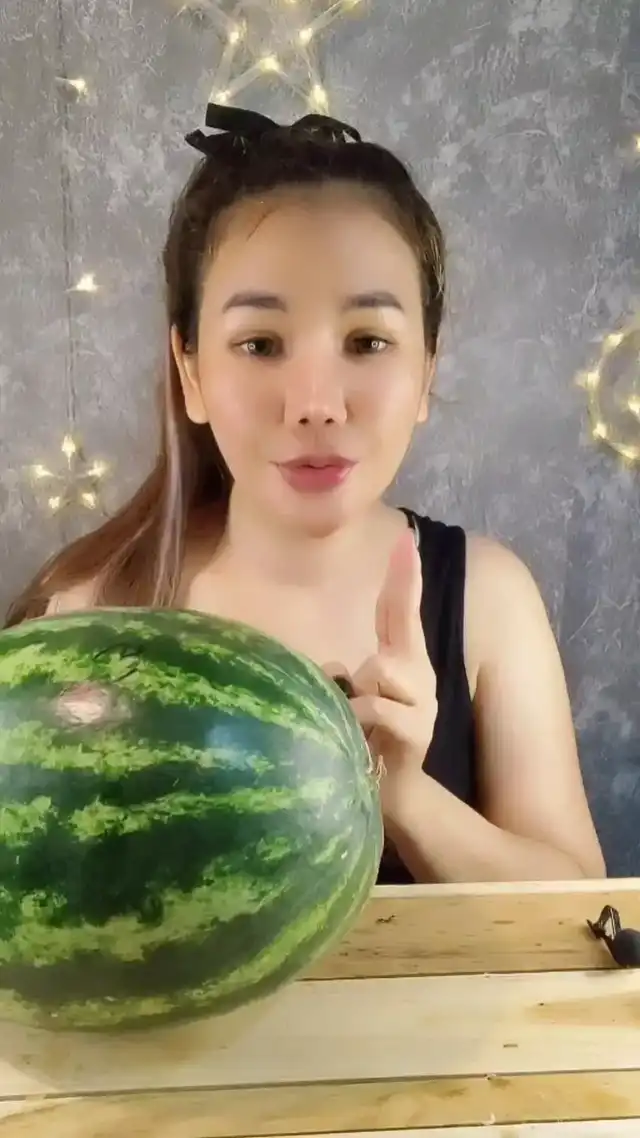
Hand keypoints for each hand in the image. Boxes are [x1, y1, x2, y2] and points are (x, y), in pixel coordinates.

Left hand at [327, 528, 437, 815]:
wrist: (393, 795)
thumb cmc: (366, 741)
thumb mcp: (354, 700)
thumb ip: (340, 675)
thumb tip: (329, 670)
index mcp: (403, 663)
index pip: (401, 611)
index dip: (404, 576)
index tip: (405, 538)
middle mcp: (419, 677)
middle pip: (398, 635)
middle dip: (379, 647)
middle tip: (364, 691)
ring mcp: (422, 706)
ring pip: (380, 671)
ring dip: (357, 696)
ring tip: (357, 725)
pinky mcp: (417, 734)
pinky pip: (378, 710)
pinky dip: (360, 720)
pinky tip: (361, 740)